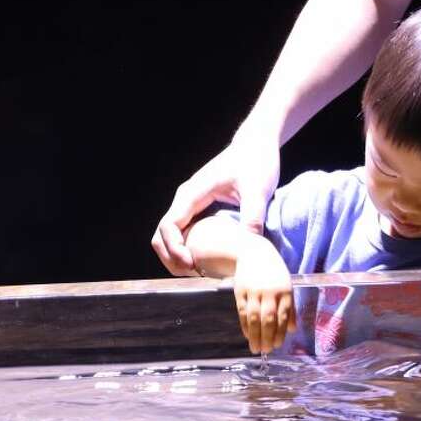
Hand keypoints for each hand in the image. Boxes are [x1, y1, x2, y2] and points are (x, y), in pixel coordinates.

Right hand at [151, 133, 279, 275]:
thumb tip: (250, 245)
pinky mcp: (201, 207)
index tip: (191, 266)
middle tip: (194, 276)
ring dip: (179, 255)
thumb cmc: (256, 162)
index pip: (169, 226)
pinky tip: (208, 260)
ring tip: (200, 272)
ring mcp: (192, 203)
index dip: (174, 249)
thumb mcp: (258, 188)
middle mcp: (186, 199)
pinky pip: (187, 231)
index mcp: (192, 193)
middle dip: (171, 258)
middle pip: (162, 235)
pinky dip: (190, 248)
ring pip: (172, 235)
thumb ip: (253, 215)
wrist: (257, 144)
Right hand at [234, 239, 296, 353]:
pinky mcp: (241, 291)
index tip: (277, 345)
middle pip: (268, 318)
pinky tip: (247, 335)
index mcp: (285, 291)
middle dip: (267, 336)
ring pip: (254, 317)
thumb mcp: (287, 286)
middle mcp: (270, 292)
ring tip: (255, 348)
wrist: (255, 254)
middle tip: (266, 350)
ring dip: (255, 335)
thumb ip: (290, 308)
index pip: (283, 316)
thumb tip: (293, 330)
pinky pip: (243, 312)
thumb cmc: (275, 274)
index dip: (280, 332)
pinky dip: (245, 325)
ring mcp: (254, 292)